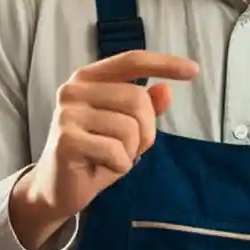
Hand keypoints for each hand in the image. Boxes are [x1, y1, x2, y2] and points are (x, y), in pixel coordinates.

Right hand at [10, 50, 198, 249]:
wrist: (55, 189)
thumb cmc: (94, 154)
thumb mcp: (125, 129)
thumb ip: (145, 108)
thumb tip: (166, 90)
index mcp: (87, 78)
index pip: (131, 61)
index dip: (163, 63)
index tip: (193, 70)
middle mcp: (74, 89)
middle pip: (137, 99)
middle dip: (146, 131)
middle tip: (130, 149)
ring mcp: (67, 114)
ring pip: (129, 128)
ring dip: (131, 152)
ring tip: (111, 158)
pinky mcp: (66, 140)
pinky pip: (116, 151)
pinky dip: (119, 166)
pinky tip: (102, 167)